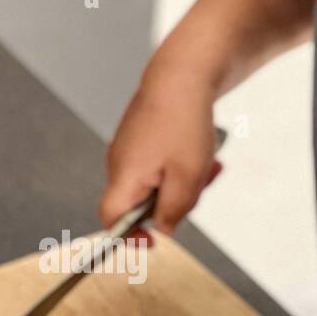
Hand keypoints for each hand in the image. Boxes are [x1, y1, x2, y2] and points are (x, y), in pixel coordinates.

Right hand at [100, 64, 221, 235]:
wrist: (182, 75)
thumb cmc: (183, 123)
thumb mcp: (188, 179)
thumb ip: (173, 211)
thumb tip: (161, 229)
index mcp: (124, 176)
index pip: (111, 219)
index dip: (128, 236)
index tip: (151, 240)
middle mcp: (118, 163)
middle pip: (138, 203)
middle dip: (171, 201)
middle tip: (199, 185)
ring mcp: (127, 148)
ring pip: (152, 182)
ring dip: (180, 181)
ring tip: (205, 162)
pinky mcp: (138, 137)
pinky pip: (156, 164)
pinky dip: (177, 164)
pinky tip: (196, 149)